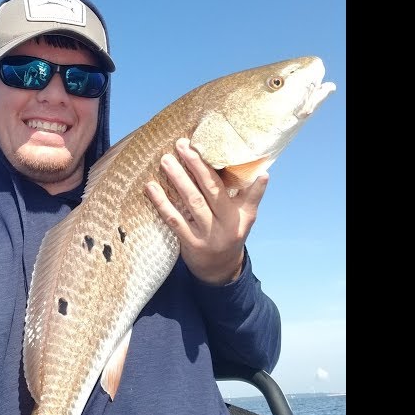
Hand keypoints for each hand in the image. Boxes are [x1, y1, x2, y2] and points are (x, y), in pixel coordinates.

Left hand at [144, 138, 268, 284]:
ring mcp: (205, 235)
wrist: (220, 269)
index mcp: (237, 215)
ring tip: (166, 160)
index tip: (201, 146)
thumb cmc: (232, 233)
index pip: (223, 188)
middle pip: (207, 192)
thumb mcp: (247, 217)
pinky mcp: (188, 244)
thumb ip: (252, 195)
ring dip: (177, 180)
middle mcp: (222, 225)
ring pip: (190, 203)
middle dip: (194, 166)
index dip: (211, 168)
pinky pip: (173, 220)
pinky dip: (161, 203)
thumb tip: (264, 172)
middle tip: (180, 145)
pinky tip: (150, 188)